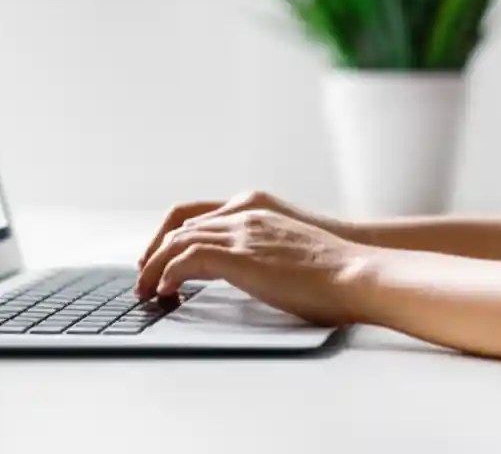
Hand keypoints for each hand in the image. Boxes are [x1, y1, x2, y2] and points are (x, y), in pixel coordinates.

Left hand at [134, 208, 373, 325]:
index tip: (158, 257)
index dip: (170, 235)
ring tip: (146, 291)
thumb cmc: (335, 268)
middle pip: (180, 225)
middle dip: (156, 252)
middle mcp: (244, 212)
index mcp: (256, 207)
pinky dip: (169, 274)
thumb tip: (253, 272)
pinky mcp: (239, 255)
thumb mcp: (291, 248)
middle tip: (143, 278)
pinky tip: (166, 292)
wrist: (357, 271)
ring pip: (177, 241)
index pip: (196, 213)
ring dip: (154, 267)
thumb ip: (265, 250)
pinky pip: (187, 260)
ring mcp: (241, 232)